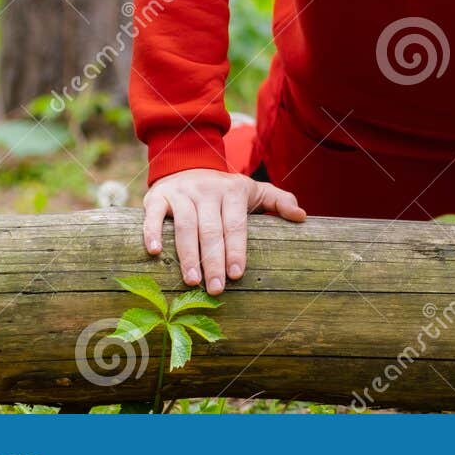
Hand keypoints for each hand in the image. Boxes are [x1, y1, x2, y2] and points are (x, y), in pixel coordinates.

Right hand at [142, 168, 305, 292]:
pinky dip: (152, 231)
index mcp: (232, 191)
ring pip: (184, 226)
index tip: (237, 275)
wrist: (187, 165)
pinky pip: (153, 215)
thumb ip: (279, 201)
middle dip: (214, 260)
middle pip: (211, 230)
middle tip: (216, 289)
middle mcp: (207, 190)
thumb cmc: (224, 190)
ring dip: (188, 255)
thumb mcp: (254, 191)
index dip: (236, 249)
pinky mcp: (158, 196)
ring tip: (192, 281)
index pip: (235, 224)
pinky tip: (154, 252)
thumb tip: (301, 217)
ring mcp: (181, 193)